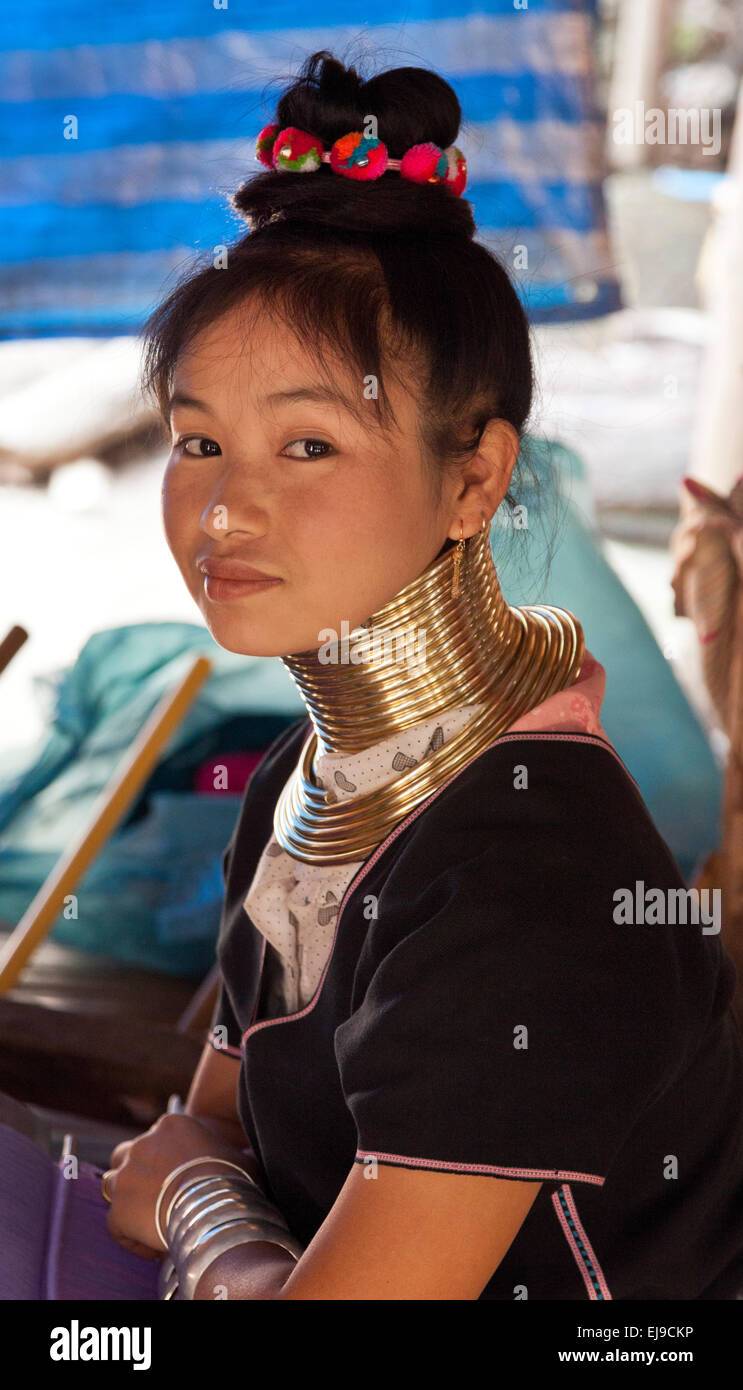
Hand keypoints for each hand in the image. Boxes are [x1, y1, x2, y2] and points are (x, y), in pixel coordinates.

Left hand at [103, 1111, 257, 1257]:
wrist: (216, 1209)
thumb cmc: (234, 1182)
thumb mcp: (238, 1157)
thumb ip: (227, 1154)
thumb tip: (244, 1163)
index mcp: (171, 1125)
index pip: (158, 1136)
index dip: (165, 1159)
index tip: (178, 1180)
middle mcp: (143, 1144)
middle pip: (128, 1154)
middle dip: (137, 1173)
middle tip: (157, 1196)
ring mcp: (127, 1176)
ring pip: (113, 1183)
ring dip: (127, 1200)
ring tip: (149, 1220)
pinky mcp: (119, 1209)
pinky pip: (116, 1224)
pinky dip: (131, 1237)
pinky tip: (153, 1250)